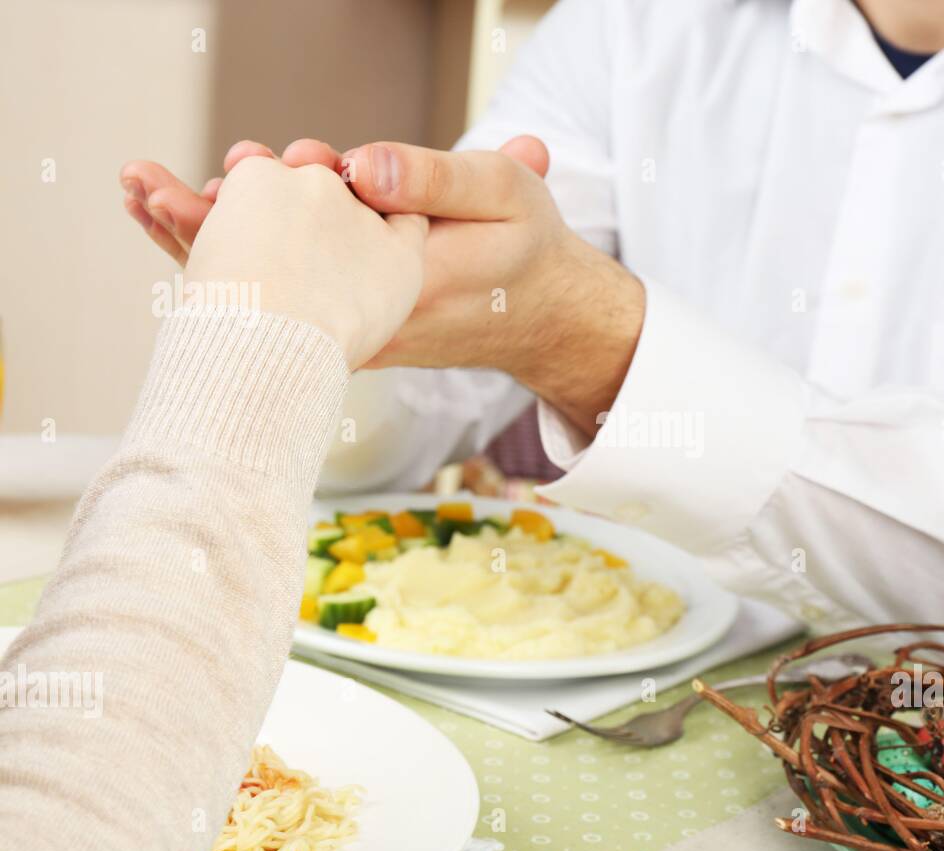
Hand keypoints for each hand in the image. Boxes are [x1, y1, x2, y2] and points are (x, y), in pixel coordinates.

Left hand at [124, 135, 644, 434]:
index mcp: (400, 284)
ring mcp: (351, 330)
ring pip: (261, 292)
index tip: (240, 164)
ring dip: (197, 240)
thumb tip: (361, 166)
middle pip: (267, 277)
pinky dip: (225, 255)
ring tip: (139, 195)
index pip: (307, 252)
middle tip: (145, 185)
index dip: (257, 208)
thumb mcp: (506, 198)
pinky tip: (181, 223)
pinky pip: (274, 295)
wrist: (540, 317)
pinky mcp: (346, 326)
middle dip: (202, 225)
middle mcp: (364, 319)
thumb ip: (440, 180)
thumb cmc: (522, 249)